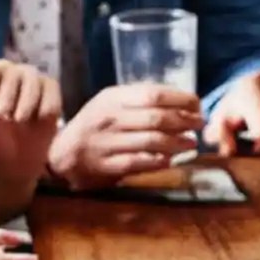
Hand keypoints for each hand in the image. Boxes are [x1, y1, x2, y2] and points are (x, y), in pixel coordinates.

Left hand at [0, 60, 61, 185]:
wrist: (7, 168)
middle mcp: (11, 73)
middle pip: (13, 75)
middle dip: (7, 99)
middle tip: (5, 119)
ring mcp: (34, 82)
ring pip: (34, 82)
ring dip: (26, 104)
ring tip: (19, 121)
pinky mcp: (53, 96)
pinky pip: (53, 96)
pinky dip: (45, 111)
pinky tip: (37, 123)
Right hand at [48, 84, 202, 189]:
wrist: (61, 153)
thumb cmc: (95, 125)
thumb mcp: (111, 104)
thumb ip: (141, 100)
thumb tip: (183, 101)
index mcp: (113, 98)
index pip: (153, 94)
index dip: (181, 99)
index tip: (197, 105)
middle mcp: (109, 118)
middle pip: (156, 118)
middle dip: (184, 121)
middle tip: (199, 124)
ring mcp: (106, 143)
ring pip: (151, 141)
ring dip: (177, 142)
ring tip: (191, 142)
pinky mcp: (106, 165)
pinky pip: (138, 163)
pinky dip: (158, 161)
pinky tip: (170, 160)